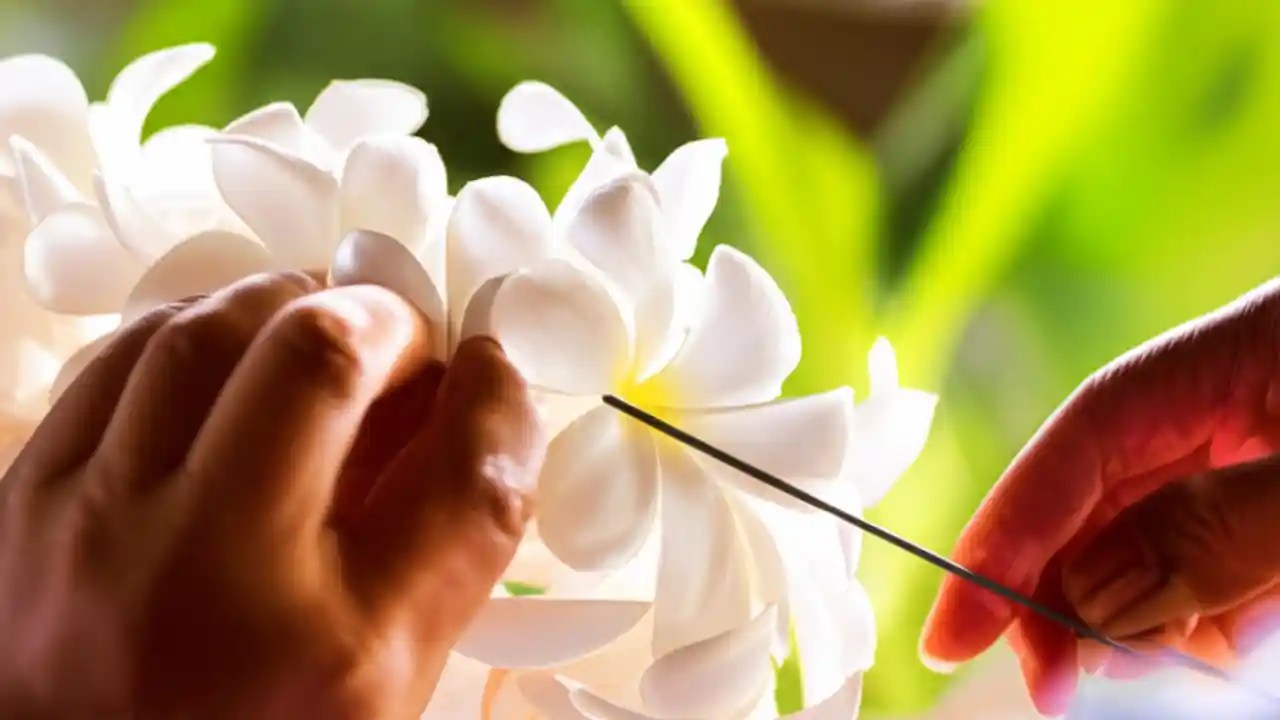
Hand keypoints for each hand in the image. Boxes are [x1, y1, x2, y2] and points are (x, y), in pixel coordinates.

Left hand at [0, 272, 541, 718]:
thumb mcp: (379, 687)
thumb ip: (437, 558)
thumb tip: (455, 405)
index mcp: (340, 658)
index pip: (466, 481)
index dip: (500, 402)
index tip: (488, 378)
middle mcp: (217, 581)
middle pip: (325, 358)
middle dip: (389, 319)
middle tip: (404, 341)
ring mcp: (99, 530)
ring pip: (207, 329)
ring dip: (289, 302)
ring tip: (322, 327)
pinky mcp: (22, 500)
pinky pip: (122, 355)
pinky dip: (196, 330)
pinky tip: (231, 354)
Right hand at [920, 279, 1279, 714]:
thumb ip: (1216, 529)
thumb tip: (1100, 605)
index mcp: (1183, 382)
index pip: (1059, 464)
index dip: (996, 550)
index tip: (948, 639)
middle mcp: (1185, 422)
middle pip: (1080, 522)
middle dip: (1064, 606)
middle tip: (1067, 687)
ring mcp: (1220, 464)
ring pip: (1133, 561)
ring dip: (1146, 624)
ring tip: (1202, 654)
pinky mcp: (1248, 506)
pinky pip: (1194, 576)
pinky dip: (1203, 623)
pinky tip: (1233, 634)